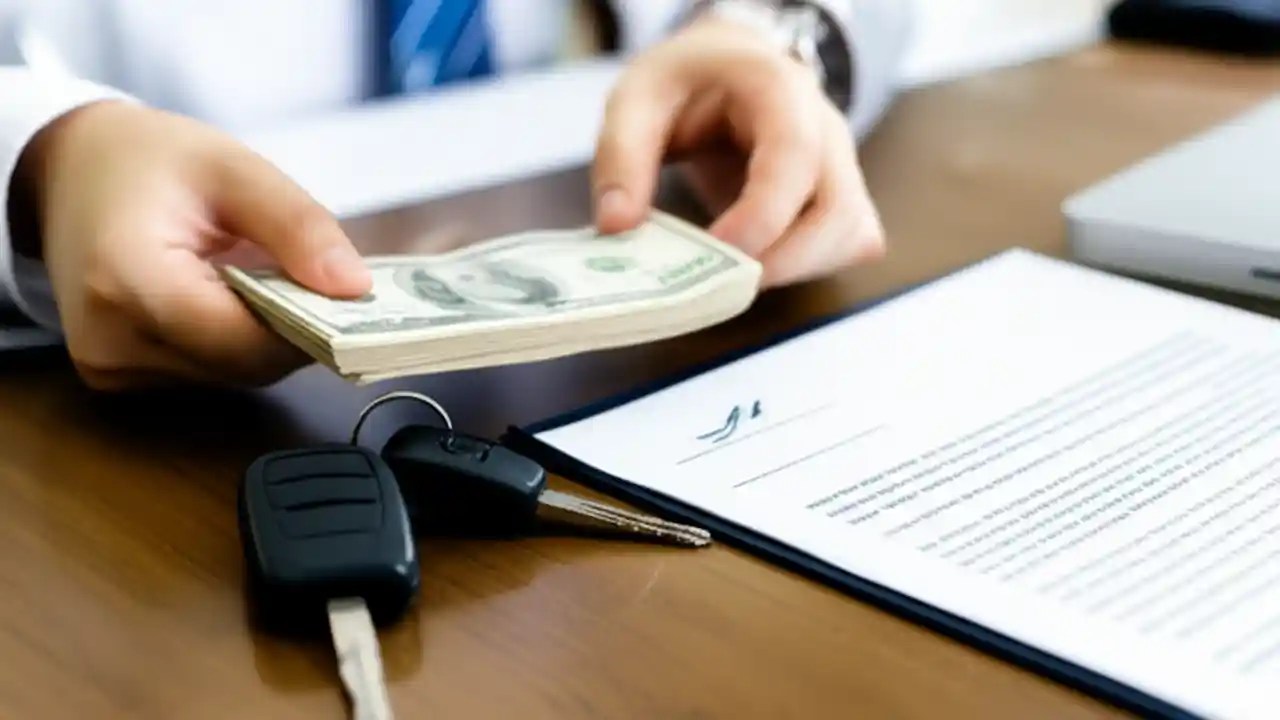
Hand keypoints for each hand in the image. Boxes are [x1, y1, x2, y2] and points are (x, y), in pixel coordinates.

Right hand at [20, 101, 370, 389]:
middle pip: (243, 364)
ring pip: (232, 375)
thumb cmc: (148, 161)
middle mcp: (111, 340)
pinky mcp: (118, 379)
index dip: (306, 326)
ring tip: (263, 277)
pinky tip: (233, 297)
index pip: (241, 339)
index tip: (348, 299)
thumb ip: (298, 226)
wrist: (71, 171)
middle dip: (293, 328)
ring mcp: (110, 368)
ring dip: (266, 335)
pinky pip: (209, 373)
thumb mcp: (235, 168)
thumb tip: (354, 287)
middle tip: (315, 279)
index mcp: (126, 280)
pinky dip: (236, 341)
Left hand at [592, 13, 884, 287]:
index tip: (717, 252)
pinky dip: (807, 269)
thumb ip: (621, 156)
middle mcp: (825, 128)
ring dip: (794, 269)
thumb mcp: (637, 98)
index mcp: (778, 90)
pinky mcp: (840, 198)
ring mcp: (841, 165)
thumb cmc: (685, 82)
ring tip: (731, 272)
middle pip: (837, 209)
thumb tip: (617, 226)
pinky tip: (758, 263)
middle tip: (719, 281)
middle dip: (783, 261)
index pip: (795, 154)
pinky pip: (848, 244)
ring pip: (850, 234)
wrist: (725, 68)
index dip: (762, 215)